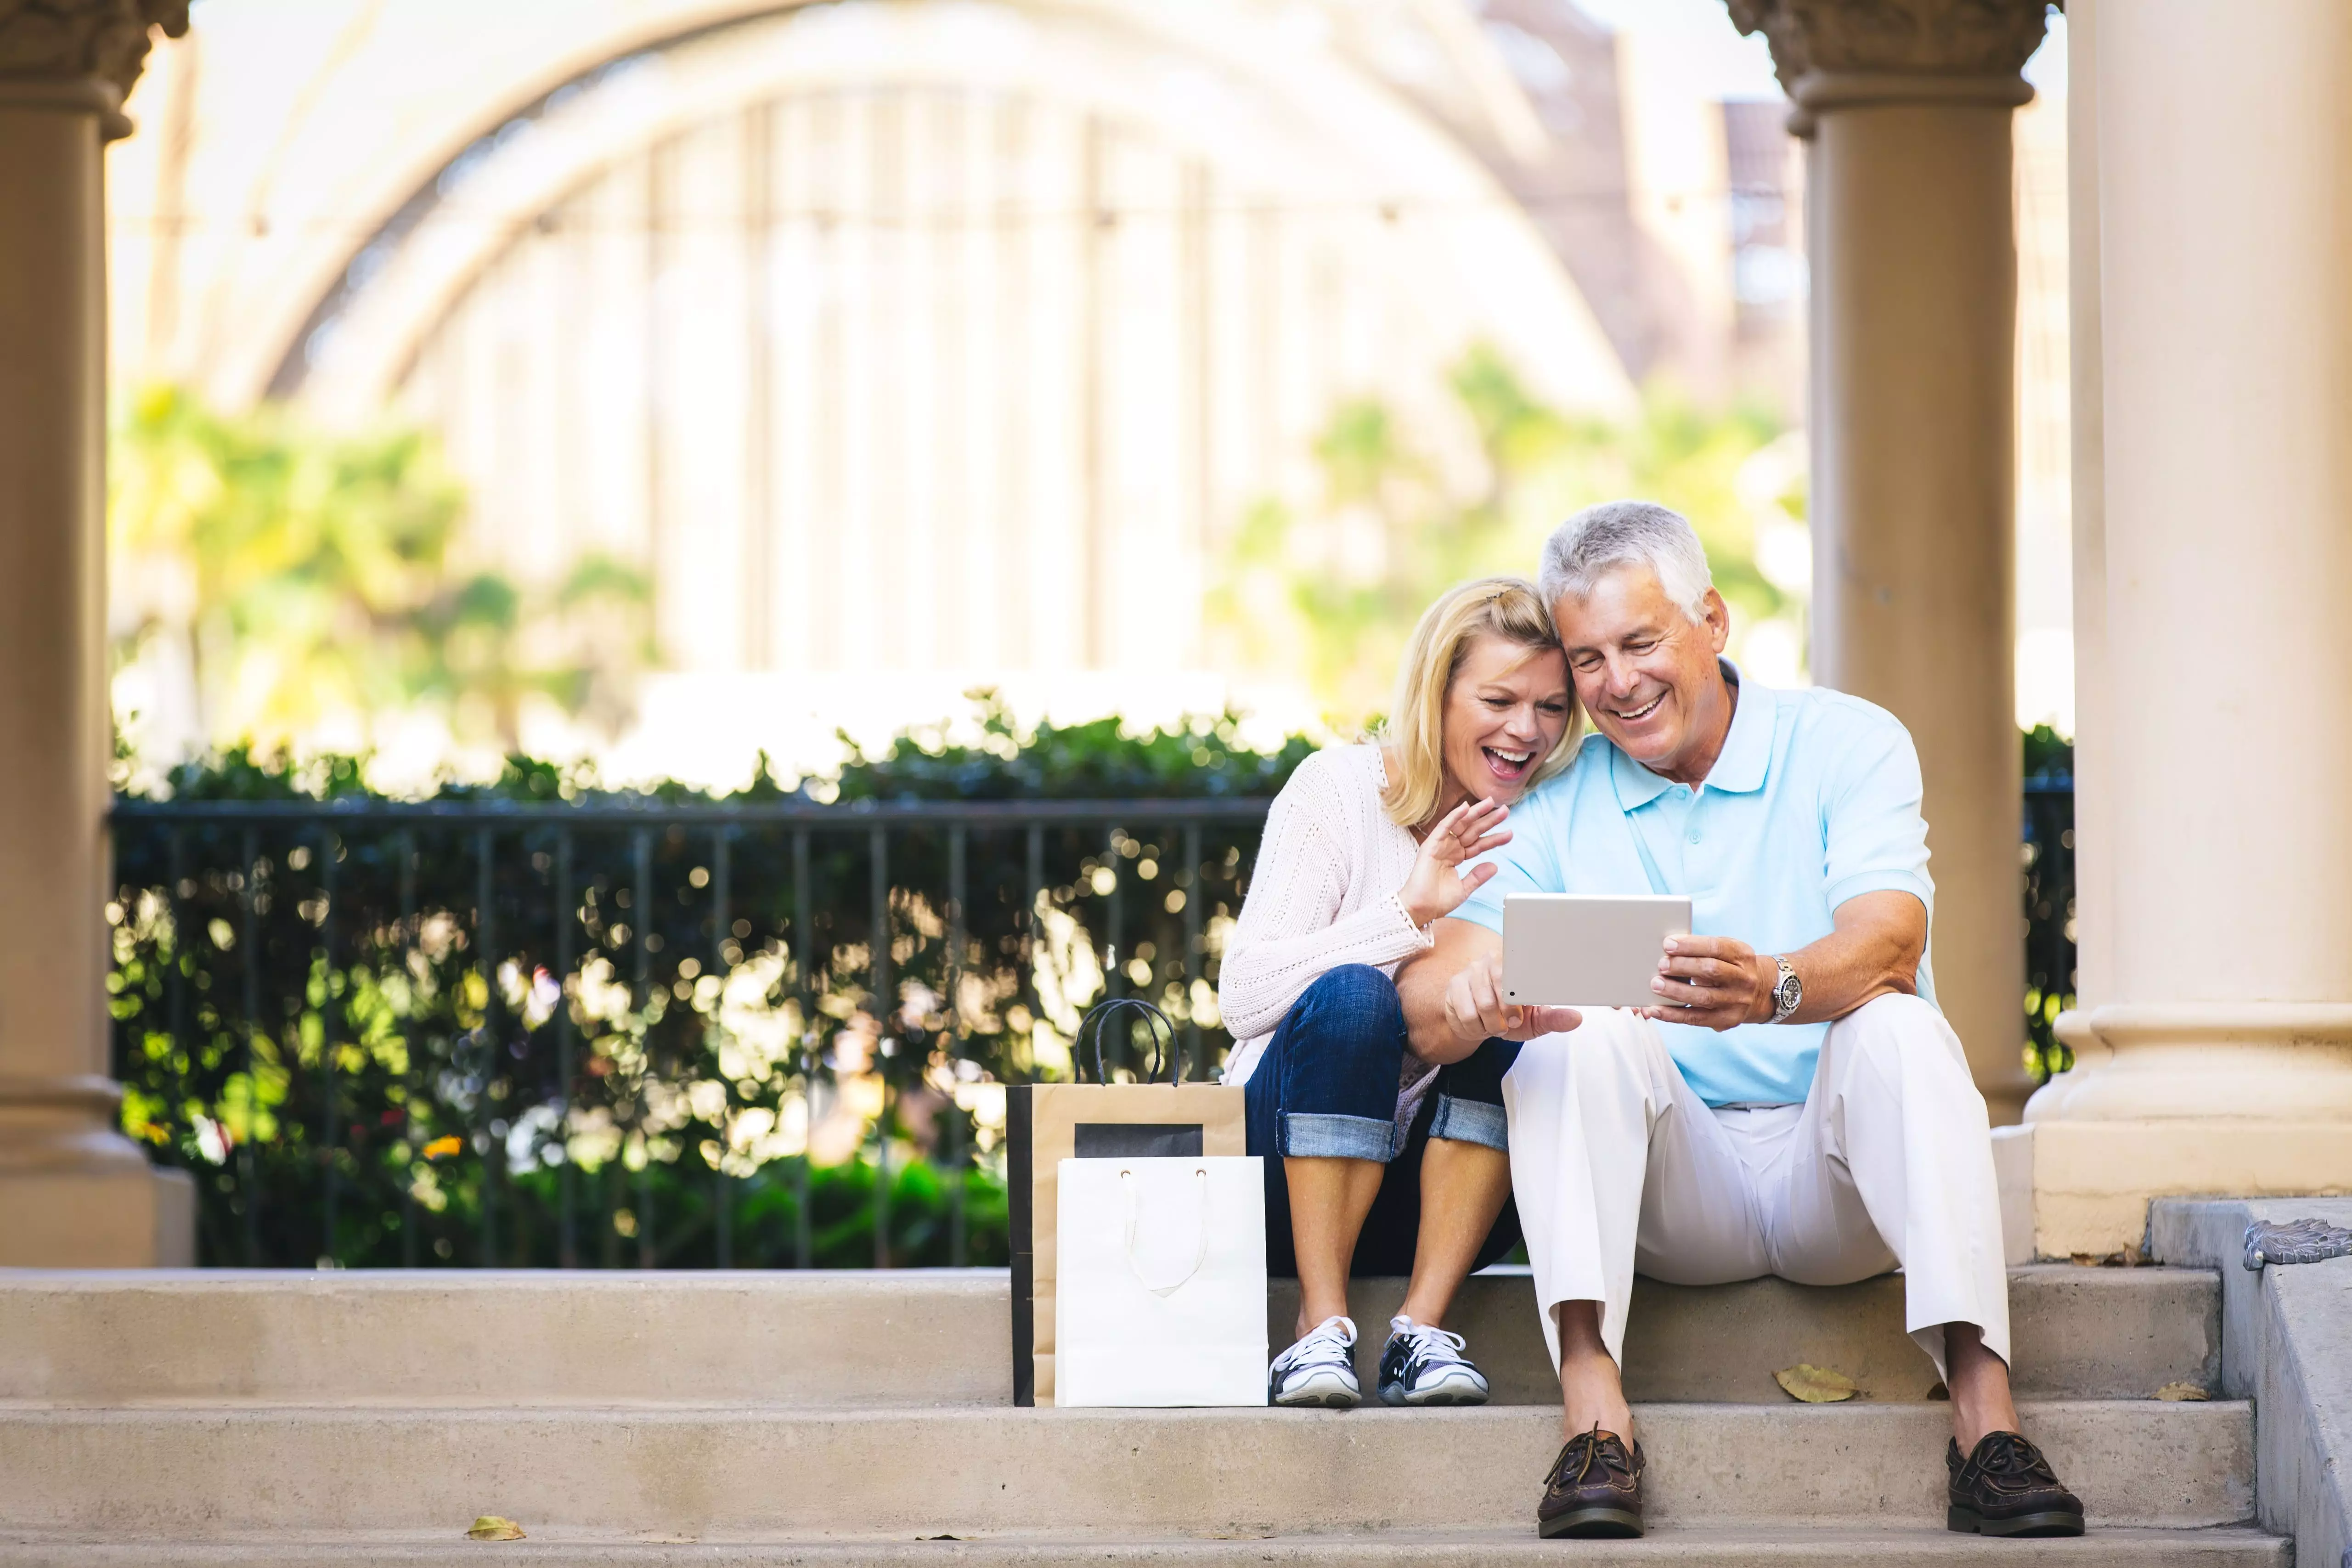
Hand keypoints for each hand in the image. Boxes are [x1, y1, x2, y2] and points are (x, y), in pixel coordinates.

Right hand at [1399, 797, 1513, 928]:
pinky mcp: (1430, 845)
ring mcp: (1440, 845)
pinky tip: (1465, 807)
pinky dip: (1454, 817)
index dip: (1494, 839)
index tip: (1510, 833)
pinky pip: (1443, 827)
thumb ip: (1478, 876)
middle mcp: (1450, 848)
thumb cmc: (1437, 900)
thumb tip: (1495, 865)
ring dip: (1475, 813)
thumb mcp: (1464, 889)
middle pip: (1473, 831)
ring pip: (1461, 825)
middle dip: (1489, 820)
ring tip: (1490, 803)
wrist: (1421, 908)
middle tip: (1505, 810)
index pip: (1479, 845)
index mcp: (1457, 857)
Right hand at [1443, 954, 1581, 1046]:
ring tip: (1495, 1026)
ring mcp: (1471, 972)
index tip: (1522, 1014)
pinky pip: (1465, 1013)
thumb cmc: (1509, 1015)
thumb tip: (1576, 1018)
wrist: (1478, 1020)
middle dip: (1507, 1015)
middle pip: (1500, 987)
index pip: (1520, 969)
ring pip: (1483, 1004)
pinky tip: (1479, 1025)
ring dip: (1492, 1025)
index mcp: (1516, 962)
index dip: (1522, 996)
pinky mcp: (1454, 986)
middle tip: (1511, 1023)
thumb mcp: (1535, 1019)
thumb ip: (1554, 1019)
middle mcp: (1492, 960)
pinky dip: (1476, 1028)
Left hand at [1640, 935, 1774, 1032]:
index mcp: (1742, 955)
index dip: (1691, 945)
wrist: (1759, 993)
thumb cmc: (1729, 966)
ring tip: (1655, 984)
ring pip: (1703, 997)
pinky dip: (1672, 1015)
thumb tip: (1666, 950)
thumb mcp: (1726, 951)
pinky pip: (1696, 1019)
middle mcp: (1744, 979)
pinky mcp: (1728, 1020)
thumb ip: (1703, 949)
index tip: (1667, 944)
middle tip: (1661, 965)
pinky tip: (1655, 1010)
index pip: (1716, 947)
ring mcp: (1738, 1002)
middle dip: (1683, 967)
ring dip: (1676, 991)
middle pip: (1711, 970)